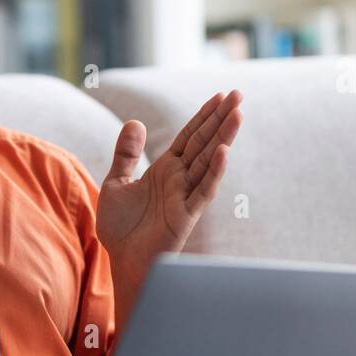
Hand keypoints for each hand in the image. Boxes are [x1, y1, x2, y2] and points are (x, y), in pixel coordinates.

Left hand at [97, 90, 243, 285]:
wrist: (122, 261)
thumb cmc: (121, 228)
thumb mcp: (116, 182)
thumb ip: (126, 154)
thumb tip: (135, 121)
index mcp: (165, 170)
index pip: (190, 137)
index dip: (204, 116)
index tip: (221, 95)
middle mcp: (179, 179)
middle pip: (204, 143)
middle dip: (220, 119)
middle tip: (239, 94)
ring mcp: (185, 196)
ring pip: (209, 162)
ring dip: (223, 138)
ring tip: (238, 114)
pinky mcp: (186, 215)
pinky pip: (203, 191)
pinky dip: (214, 172)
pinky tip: (224, 152)